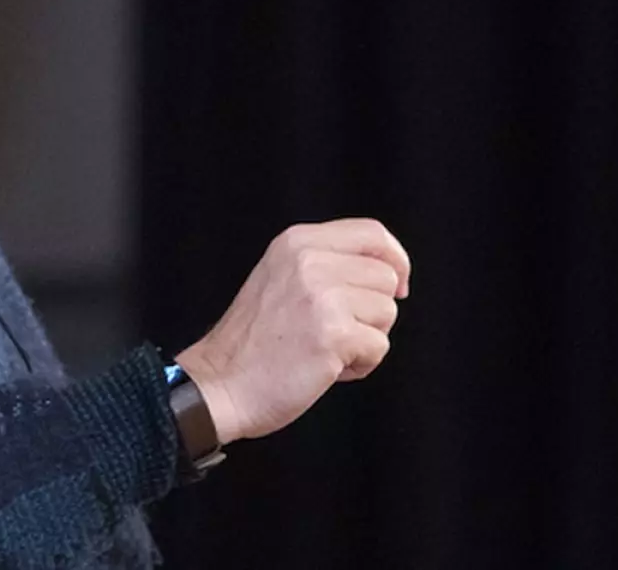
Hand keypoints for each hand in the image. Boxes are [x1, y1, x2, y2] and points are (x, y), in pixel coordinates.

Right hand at [173, 219, 409, 443]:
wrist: (219, 384)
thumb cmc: (252, 343)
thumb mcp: (281, 278)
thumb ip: (325, 264)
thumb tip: (389, 272)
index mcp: (297, 242)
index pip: (371, 233)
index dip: (395, 258)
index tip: (398, 284)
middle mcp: (310, 260)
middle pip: (385, 276)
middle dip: (373, 310)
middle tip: (338, 332)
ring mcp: (322, 296)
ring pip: (387, 312)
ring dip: (366, 339)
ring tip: (326, 350)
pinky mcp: (333, 333)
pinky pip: (378, 346)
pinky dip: (360, 365)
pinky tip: (327, 369)